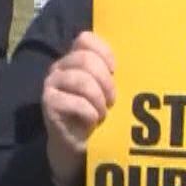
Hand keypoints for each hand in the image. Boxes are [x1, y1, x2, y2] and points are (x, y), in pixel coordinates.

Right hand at [42, 32, 115, 185]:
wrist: (79, 146)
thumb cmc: (97, 114)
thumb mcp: (107, 90)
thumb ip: (112, 73)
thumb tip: (137, 60)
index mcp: (75, 59)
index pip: (85, 39)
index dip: (104, 52)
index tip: (115, 71)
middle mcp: (60, 67)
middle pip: (86, 60)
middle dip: (106, 82)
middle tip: (112, 101)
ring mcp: (51, 84)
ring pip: (81, 80)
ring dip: (98, 99)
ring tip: (103, 113)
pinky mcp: (48, 103)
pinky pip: (75, 102)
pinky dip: (90, 113)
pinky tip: (93, 121)